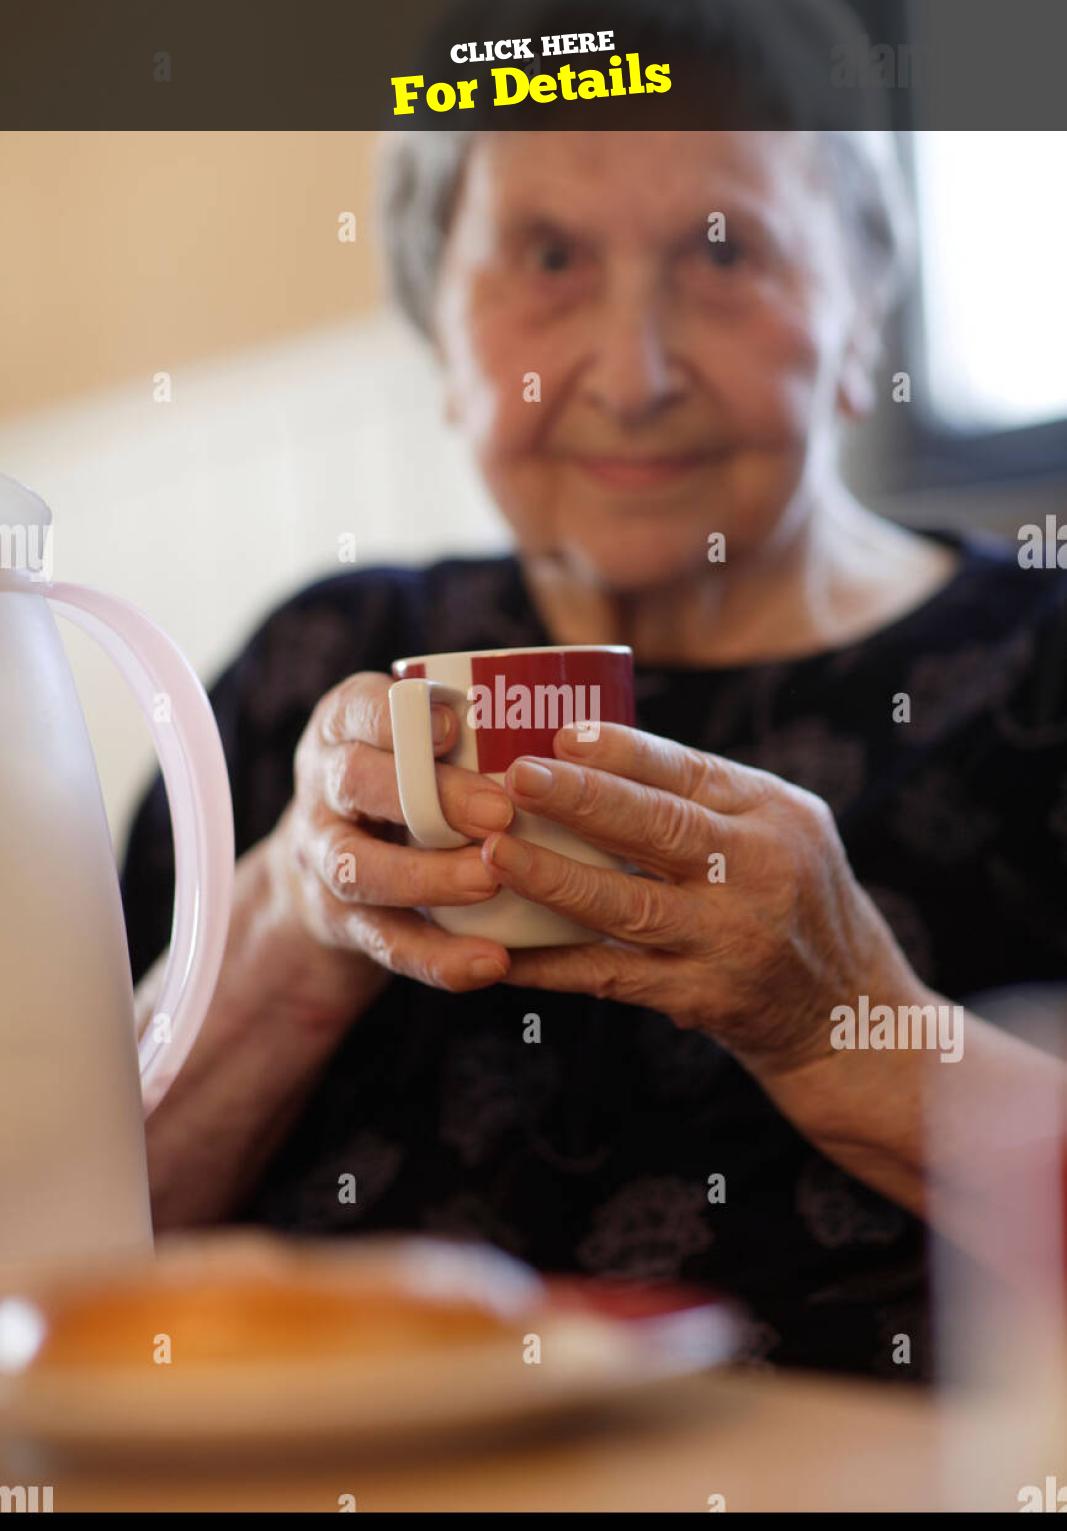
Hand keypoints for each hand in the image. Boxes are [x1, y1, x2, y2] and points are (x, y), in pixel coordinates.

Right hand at [266, 671, 516, 1003]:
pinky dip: (438, 957)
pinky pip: (386, 942)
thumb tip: (583, 722)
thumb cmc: (410, 776)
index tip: (456, 730)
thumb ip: (472, 727)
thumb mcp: (421, 736)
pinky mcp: (341, 920)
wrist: (335, 858)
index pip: (360, 710)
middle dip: (428, 797)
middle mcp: (324, 785)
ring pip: (360, 870)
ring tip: (491, 882)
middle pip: (357, 783)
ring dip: (429, 878)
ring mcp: (324, 856)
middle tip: (498, 813)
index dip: (402, 720)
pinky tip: (490, 962)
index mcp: (346, 724)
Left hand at [480, 723, 917, 1078]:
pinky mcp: (708, 998)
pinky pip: (615, 977)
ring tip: (496, 855)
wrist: (853, 1021)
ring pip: (630, 905)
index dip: (621, 751)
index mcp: (775, 815)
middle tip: (516, 778)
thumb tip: (594, 758)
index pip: (690, 770)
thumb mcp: (784, 835)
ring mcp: (734, 939)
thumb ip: (710, 802)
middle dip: (582, 800)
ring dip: (556, 880)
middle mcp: (760, 870)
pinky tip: (505, 953)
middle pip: (660, 828)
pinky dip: (556, 965)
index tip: (561, 736)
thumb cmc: (798, 908)